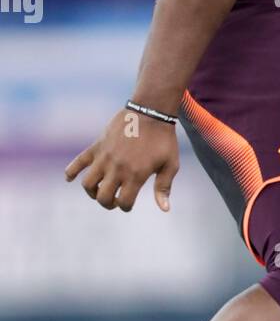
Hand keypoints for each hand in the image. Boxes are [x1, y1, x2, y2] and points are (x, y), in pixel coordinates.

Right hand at [64, 108, 178, 211]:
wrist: (150, 111)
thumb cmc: (163, 139)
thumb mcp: (170, 164)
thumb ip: (163, 187)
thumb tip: (164, 209)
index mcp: (135, 175)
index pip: (123, 202)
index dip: (125, 207)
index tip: (128, 203)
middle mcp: (117, 168)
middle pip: (103, 197)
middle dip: (108, 204)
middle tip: (114, 200)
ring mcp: (104, 157)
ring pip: (88, 183)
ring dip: (91, 191)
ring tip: (99, 190)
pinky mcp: (97, 146)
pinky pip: (78, 161)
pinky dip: (70, 171)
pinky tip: (69, 179)